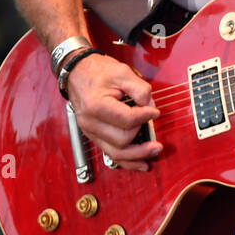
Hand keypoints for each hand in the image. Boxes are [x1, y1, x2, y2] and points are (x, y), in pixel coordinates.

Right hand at [65, 54, 161, 172]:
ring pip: (116, 153)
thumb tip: (150, 107)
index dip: (145, 117)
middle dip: (142, 137)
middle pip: (122, 140)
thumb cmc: (98, 71)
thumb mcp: (123, 72)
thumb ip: (140, 89)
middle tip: (156, 133)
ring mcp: (90, 131)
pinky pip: (111, 153)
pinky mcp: (94, 135)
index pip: (127, 120)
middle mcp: (90, 122)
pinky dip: (127, 161)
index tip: (155, 113)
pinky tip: (140, 163)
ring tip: (154, 152)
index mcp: (96, 105)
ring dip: (137, 156)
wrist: (78, 72)